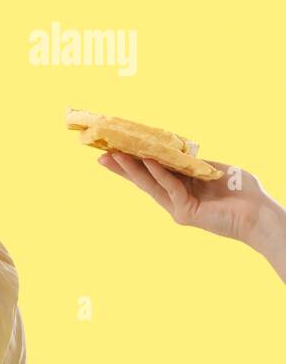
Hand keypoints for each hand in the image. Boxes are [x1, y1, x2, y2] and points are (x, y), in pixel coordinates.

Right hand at [100, 153, 279, 243]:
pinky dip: (158, 173)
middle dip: (122, 167)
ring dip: (132, 169)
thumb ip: (194, 163)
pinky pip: (169, 187)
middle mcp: (176, 200)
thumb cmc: (244, 192)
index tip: (117, 150)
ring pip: (151, 184)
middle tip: (101, 154)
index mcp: (182, 188)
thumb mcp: (215, 170)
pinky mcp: (186, 213)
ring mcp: (178, 208)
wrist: (261, 214)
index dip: (135, 163)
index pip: (153, 174)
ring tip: (114, 155)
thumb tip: (176, 151)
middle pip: (144, 180)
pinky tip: (147, 160)